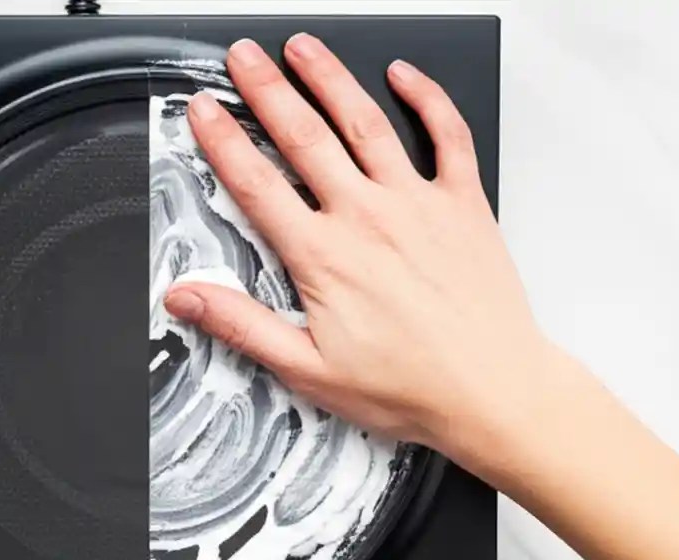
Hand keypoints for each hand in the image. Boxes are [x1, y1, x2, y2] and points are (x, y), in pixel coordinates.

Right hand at [164, 35, 547, 462]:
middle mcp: (368, 218)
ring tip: (304, 48)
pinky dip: (427, 98)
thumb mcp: (307, 369)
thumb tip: (185, 298)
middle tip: (244, 56)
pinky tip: (405, 74)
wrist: (493, 392)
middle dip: (267, 89)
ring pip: (366, 123)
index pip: (258, 184)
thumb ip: (242, 326)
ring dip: (330, 78)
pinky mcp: (463, 204)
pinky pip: (447, 135)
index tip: (203, 110)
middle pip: (305, 136)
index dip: (223, 141)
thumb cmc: (408, 386)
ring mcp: (418, 204)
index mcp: (324, 257)